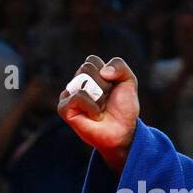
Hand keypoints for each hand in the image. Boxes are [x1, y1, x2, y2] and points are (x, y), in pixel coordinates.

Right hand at [57, 56, 139, 171]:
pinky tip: (95, 116)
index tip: (113, 88)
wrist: (124, 131)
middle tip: (107, 100)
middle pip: (87, 68)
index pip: (92, 60)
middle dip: (105, 84)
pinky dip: (93, 107)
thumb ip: (119, 66)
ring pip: (83, 81)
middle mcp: (75, 82)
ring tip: (101, 108)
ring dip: (100, 96)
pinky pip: (78, 97)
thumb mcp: (129, 82)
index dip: (109, 73)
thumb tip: (103, 72)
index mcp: (88, 74)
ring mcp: (68, 95)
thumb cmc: (123, 108)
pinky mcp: (64, 108)